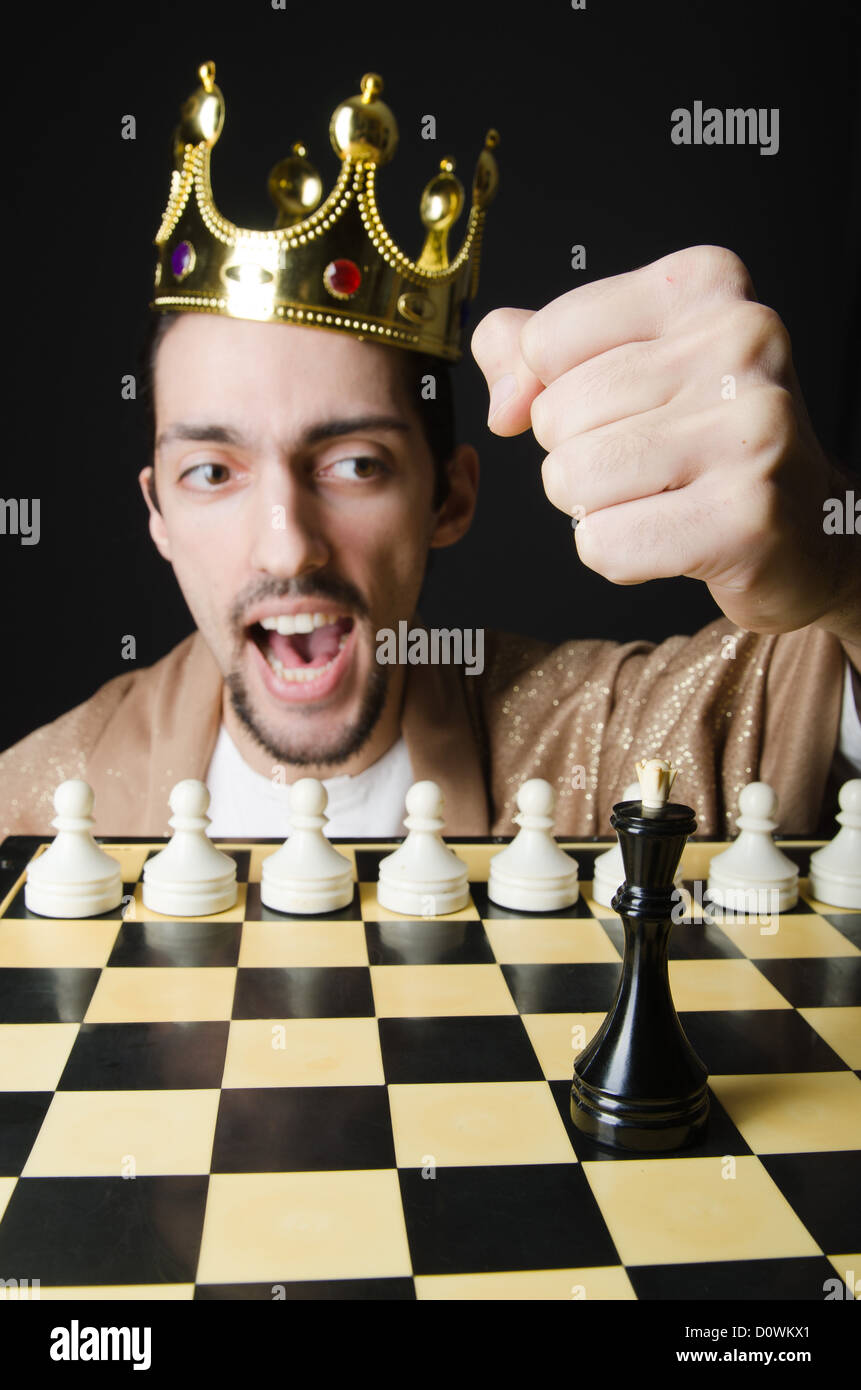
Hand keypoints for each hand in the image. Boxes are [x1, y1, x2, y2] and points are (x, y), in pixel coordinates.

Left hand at [471, 245, 858, 638]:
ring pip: (574, 481)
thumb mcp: (624, 364)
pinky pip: (604, 544)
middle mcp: (741, 340)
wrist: (805, 527)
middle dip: (576, 457)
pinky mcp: (747, 516)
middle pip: (556, 415)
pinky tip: (674, 539)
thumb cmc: (702, 440)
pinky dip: (618, 556)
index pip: (545, 341)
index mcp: (704, 286)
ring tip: (660, 500)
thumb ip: (532, 354)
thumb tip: (504, 404)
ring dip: (594, 509)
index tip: (622, 408)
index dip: (557, 393)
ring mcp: (752, 429)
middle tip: (648, 465)